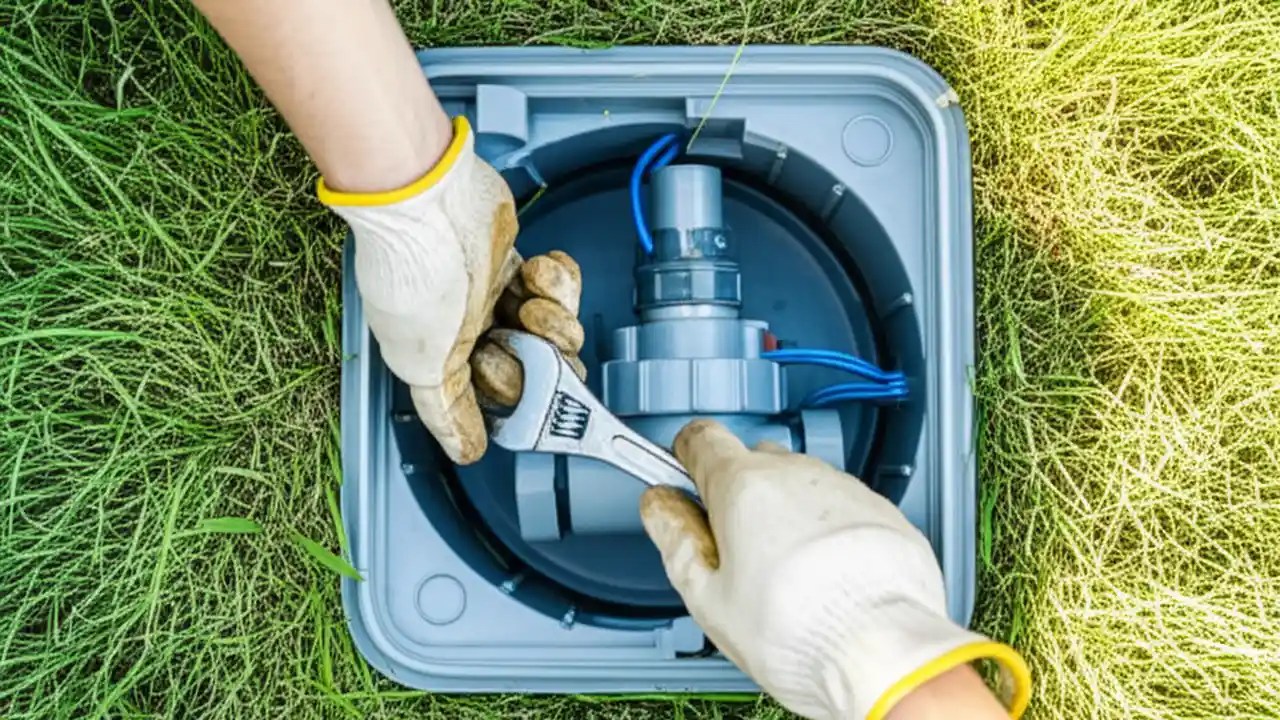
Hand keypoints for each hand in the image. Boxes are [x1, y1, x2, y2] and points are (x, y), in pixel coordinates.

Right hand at [321, 116, 582, 463]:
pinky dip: (558, 278)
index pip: (503, 396)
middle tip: (529, 330)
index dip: (521, 388)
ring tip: (528, 292)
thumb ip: (448, 411)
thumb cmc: (415, 275)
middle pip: (537, 365)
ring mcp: (496, 295)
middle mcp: (472, 331)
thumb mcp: (426, 363)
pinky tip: (537, 269)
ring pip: (554, 327)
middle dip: (544, 351)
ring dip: (552, 311)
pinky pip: (559, 284)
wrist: (427, 198)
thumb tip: (466, 452)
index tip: (523, 375)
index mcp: (447, 361)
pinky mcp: (517, 259)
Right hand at [639, 420, 1030, 719]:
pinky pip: (840, 508)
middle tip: (731, 550)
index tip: (680, 479)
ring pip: (798, 485)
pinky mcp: (880, 510)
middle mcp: (795, 473)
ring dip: (784, 514)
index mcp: (743, 486)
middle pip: (750, 462)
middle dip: (736, 496)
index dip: (683, 457)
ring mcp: (842, 488)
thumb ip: (675, 540)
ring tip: (785, 576)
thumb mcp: (707, 596)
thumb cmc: (798, 630)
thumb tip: (659, 508)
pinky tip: (825, 578)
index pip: (700, 438)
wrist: (883, 649)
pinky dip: (826, 532)